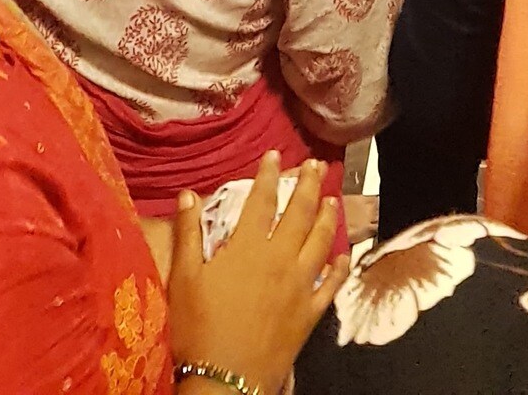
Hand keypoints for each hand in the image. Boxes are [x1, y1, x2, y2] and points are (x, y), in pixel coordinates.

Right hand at [169, 155, 345, 394]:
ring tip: (332, 198)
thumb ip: (188, 233)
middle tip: (315, 164)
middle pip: (299, 213)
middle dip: (308, 185)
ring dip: (327, 216)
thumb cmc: (197, 329)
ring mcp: (299, 286)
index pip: (262, 200)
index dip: (269, 174)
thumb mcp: (183, 279)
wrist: (223, 380)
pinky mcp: (309, 313)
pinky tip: (343, 255)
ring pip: (320, 241)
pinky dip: (339, 267)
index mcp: (249, 247)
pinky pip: (330, 285)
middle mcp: (280, 259)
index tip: (275, 155)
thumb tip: (188, 193)